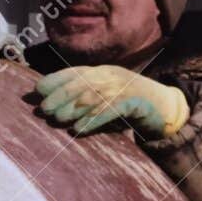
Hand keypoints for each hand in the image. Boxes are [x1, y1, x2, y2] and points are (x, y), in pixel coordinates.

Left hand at [35, 66, 188, 139]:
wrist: (164, 106)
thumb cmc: (128, 103)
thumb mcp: (104, 95)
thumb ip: (83, 97)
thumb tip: (51, 106)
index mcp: (102, 71)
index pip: (74, 72)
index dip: (55, 80)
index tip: (36, 90)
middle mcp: (111, 75)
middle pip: (81, 83)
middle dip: (60, 95)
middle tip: (43, 109)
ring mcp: (124, 87)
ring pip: (93, 97)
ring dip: (73, 108)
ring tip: (57, 119)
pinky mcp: (135, 103)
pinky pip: (110, 110)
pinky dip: (92, 120)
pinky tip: (78, 129)